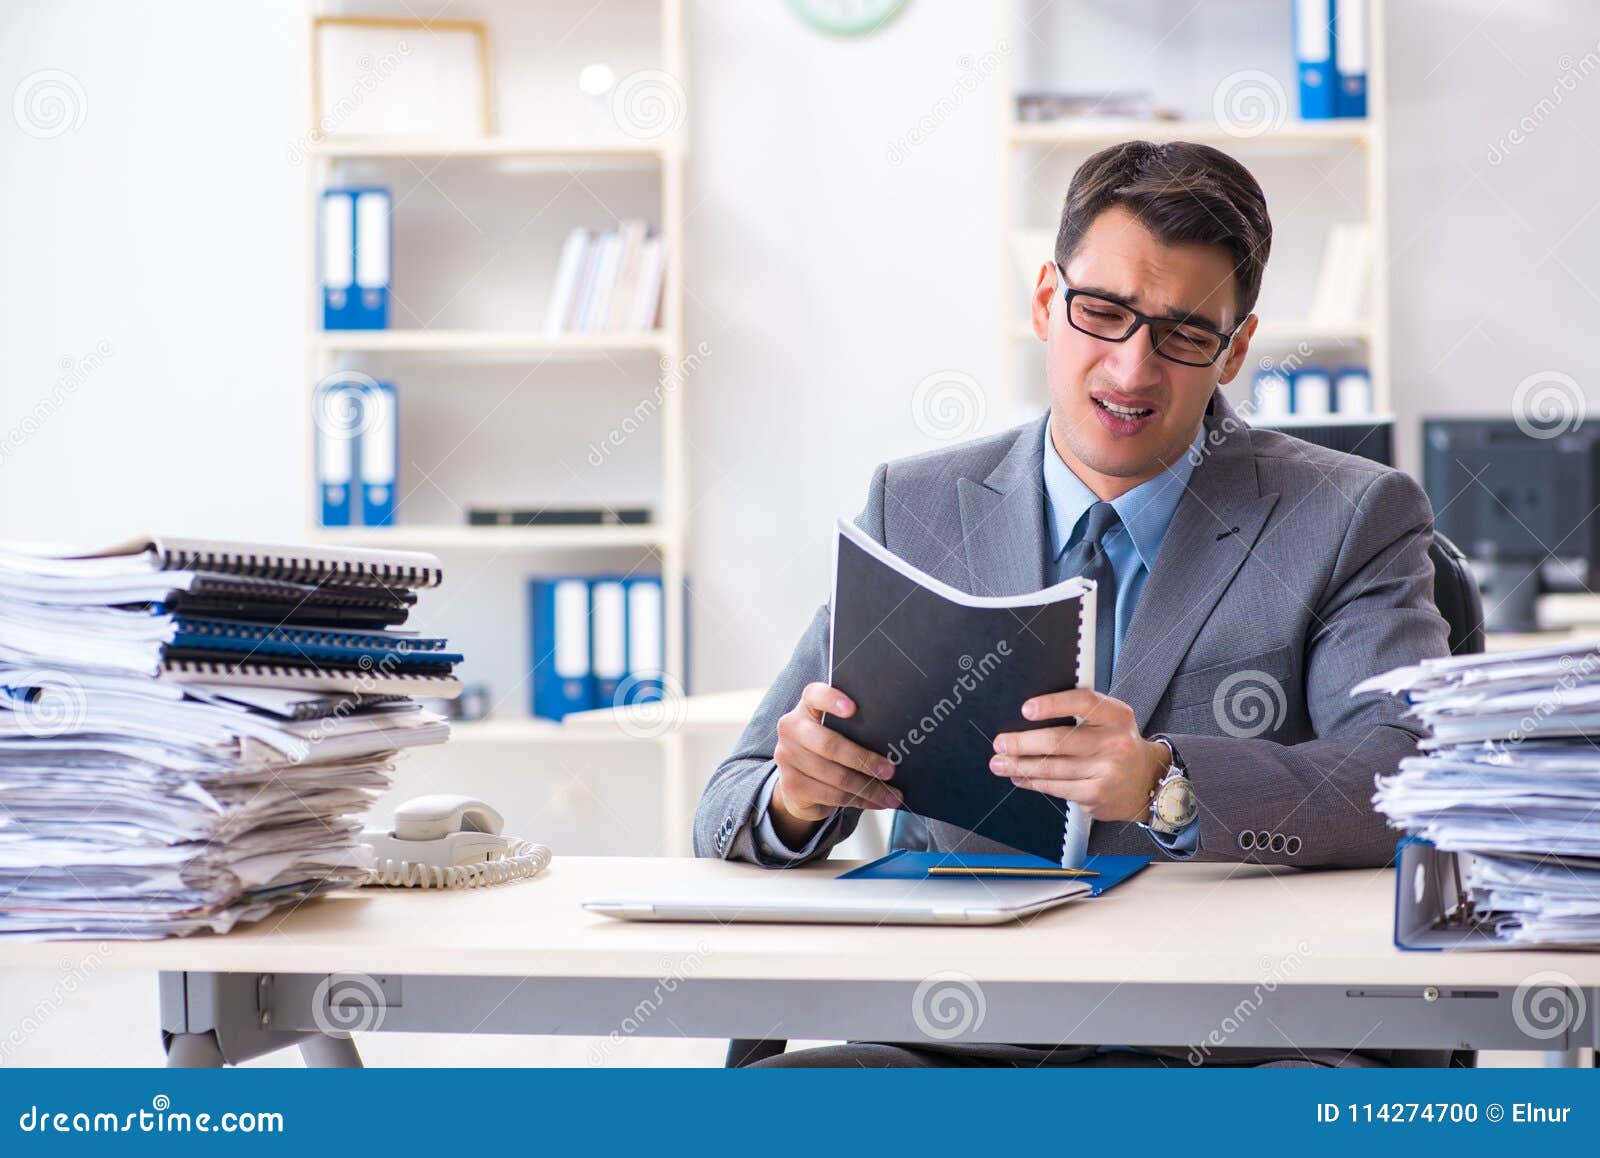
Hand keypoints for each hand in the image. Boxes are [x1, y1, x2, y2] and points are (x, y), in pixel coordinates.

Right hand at [770, 682, 902, 846]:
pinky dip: (858, 801)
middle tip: (890, 770)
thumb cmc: (828, 747)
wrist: (798, 777)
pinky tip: (875, 802)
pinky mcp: (790, 784)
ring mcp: (787, 757)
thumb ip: (855, 727)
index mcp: (807, 706)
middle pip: (829, 744)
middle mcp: (792, 728)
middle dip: (864, 760)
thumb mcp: (838, 730)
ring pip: (835, 776)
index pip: (815, 695)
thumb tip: (896, 743)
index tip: (853, 708)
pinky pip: (831, 796)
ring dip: (869, 788)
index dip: (832, 699)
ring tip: (892, 795)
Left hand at [988, 689, 1168, 822]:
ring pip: (1053, 768)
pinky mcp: (1096, 795)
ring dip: (1020, 766)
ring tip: (999, 763)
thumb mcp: (1111, 720)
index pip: (1083, 703)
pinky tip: (1019, 777)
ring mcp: (1106, 771)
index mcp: (1116, 715)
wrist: (1149, 782)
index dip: (1052, 704)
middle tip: (999, 743)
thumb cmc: (1118, 743)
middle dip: (1023, 743)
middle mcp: (1115, 742)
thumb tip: (1030, 713)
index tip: (1026, 709)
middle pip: (1060, 741)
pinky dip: (1034, 782)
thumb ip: (1081, 712)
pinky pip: (1057, 788)